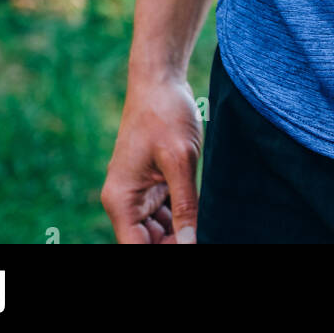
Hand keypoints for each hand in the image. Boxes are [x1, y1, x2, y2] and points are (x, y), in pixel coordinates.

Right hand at [102, 72, 202, 243]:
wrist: (160, 81)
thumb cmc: (165, 113)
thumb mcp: (181, 159)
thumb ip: (186, 204)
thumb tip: (190, 243)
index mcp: (121, 201)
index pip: (137, 248)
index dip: (167, 252)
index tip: (194, 246)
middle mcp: (126, 202)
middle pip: (151, 242)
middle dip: (178, 243)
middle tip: (209, 235)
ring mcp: (141, 193)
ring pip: (162, 230)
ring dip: (184, 232)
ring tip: (212, 227)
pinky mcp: (156, 184)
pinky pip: (171, 212)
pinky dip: (187, 216)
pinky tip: (208, 215)